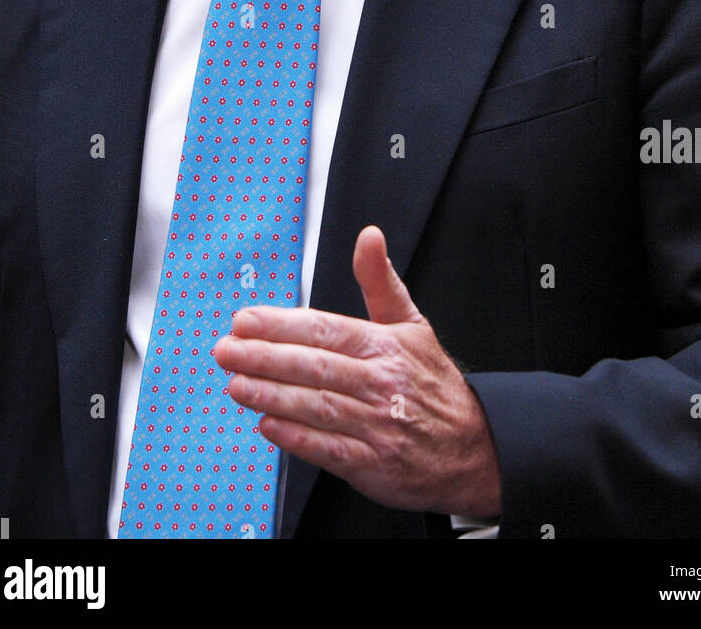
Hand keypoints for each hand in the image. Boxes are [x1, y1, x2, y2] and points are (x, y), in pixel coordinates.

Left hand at [213, 225, 501, 519]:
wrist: (474, 447)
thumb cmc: (432, 383)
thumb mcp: (412, 323)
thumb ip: (380, 281)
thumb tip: (369, 236)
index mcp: (386, 346)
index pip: (326, 330)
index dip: (282, 325)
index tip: (245, 320)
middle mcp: (381, 384)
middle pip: (315, 367)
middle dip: (265, 357)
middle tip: (227, 349)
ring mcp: (378, 425)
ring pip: (317, 406)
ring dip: (271, 395)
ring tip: (236, 384)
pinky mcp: (374, 464)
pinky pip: (329, 449)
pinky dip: (296, 438)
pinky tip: (267, 424)